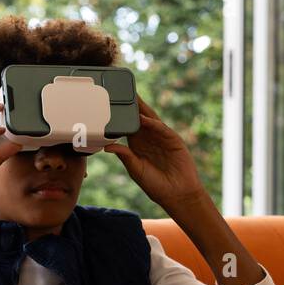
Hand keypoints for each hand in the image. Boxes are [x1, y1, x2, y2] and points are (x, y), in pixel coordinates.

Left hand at [104, 95, 206, 211]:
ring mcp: (162, 138)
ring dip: (143, 109)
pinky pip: (162, 129)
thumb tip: (106, 146)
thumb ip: (124, 156)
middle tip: (122, 91)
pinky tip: (144, 119)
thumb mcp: (135, 169)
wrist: (177, 194)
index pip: (128, 126)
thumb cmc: (155, 185)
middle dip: (133, 106)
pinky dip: (153, 124)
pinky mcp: (173, 140)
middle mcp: (149, 138)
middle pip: (140, 118)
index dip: (121, 116)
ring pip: (151, 120)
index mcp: (138, 145)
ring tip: (133, 97)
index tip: (110, 104)